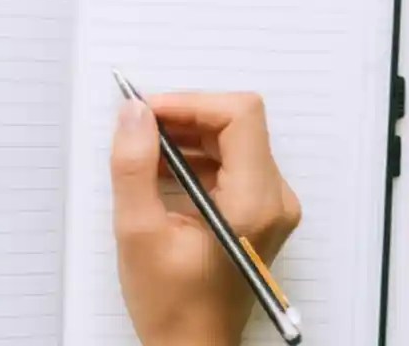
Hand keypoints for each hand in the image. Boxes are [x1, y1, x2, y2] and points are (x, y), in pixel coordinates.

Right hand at [109, 93, 300, 345]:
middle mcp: (274, 199)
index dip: (190, 103)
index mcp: (254, 203)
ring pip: (233, 139)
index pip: (239, 116)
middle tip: (139, 129)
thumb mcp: (138, 231)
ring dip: (187, 136)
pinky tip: (160, 172)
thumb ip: (134, 166)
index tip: (150, 113)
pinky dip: (195, 156)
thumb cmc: (172, 305)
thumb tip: (135, 114)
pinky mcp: (258, 210)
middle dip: (184, 117)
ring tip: (144, 154)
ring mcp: (270, 205)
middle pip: (237, 123)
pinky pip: (231, 161)